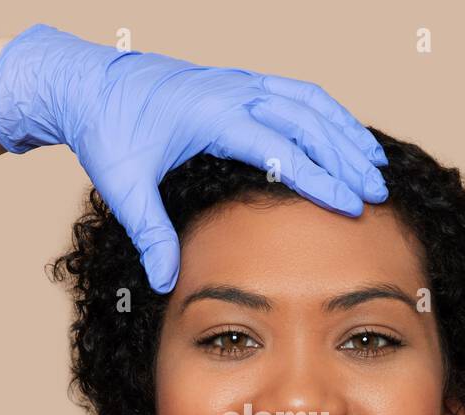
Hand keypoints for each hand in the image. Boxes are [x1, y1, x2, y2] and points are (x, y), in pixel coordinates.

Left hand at [0, 24, 389, 292]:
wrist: (88, 83)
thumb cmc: (106, 130)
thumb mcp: (124, 185)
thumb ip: (149, 233)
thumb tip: (166, 282)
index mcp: (212, 114)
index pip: (280, 146)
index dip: (318, 176)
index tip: (349, 203)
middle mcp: (234, 91)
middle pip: (306, 121)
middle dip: (345, 157)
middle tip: (376, 194)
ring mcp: (240, 82)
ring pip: (309, 101)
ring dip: (345, 132)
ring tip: (375, 166)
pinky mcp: (240, 82)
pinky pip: (296, 92)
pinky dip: (327, 114)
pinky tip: (344, 136)